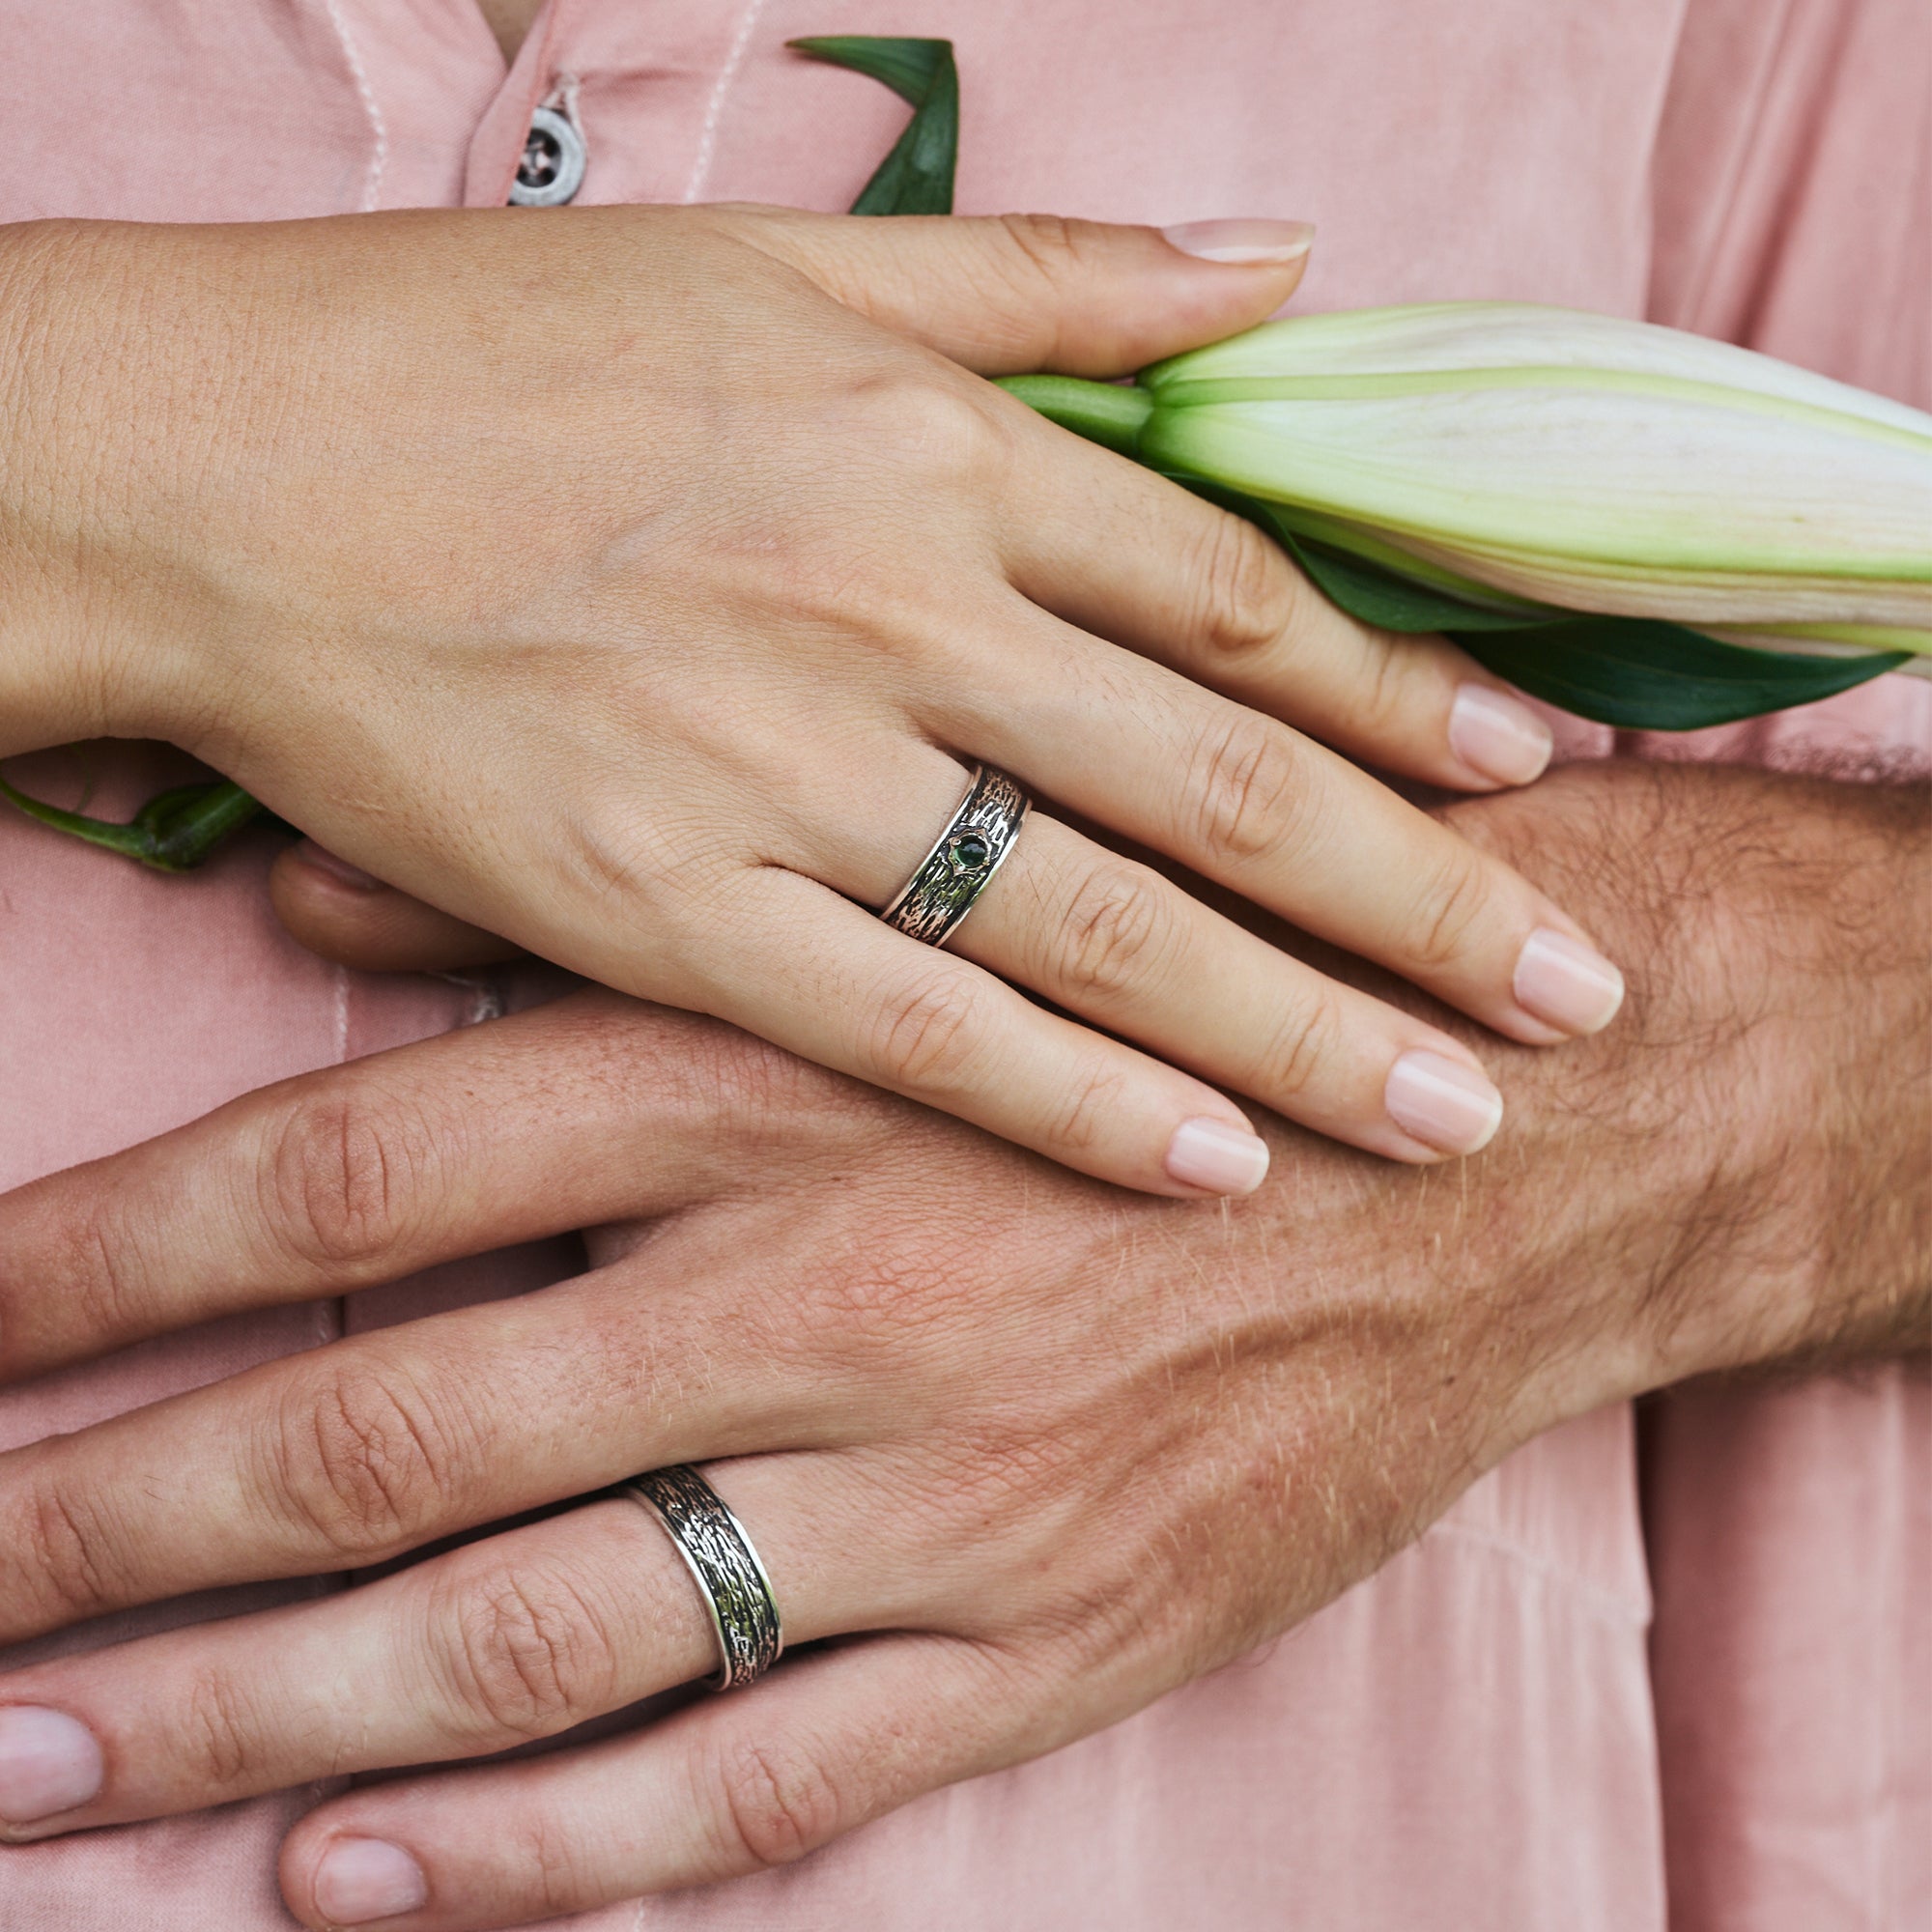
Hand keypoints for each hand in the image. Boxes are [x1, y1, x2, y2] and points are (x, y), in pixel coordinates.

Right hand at [0, 206, 1619, 1192]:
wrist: (217, 462)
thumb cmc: (492, 353)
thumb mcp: (785, 256)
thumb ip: (1053, 273)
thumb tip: (1277, 255)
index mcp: (939, 449)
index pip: (1242, 600)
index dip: (1410, 694)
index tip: (1539, 779)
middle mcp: (898, 610)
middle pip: (1227, 781)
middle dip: (1423, 902)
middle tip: (1573, 1003)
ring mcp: (787, 771)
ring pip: (1103, 922)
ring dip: (1298, 1026)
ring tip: (1451, 1117)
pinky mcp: (665, 907)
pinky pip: (916, 1025)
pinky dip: (1074, 1098)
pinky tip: (1206, 1166)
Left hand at [0, 762, 1917, 1930]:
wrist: (1496, 1135)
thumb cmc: (1175, 988)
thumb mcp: (904, 907)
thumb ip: (599, 923)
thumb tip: (295, 916)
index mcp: (768, 1074)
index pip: (349, 1181)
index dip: (108, 1261)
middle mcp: (815, 1281)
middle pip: (385, 1430)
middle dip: (113, 1525)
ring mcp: (932, 1484)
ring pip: (529, 1642)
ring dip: (259, 1721)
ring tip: (49, 1771)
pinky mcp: (1049, 1630)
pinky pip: (754, 1779)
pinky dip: (543, 1855)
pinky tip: (357, 1882)